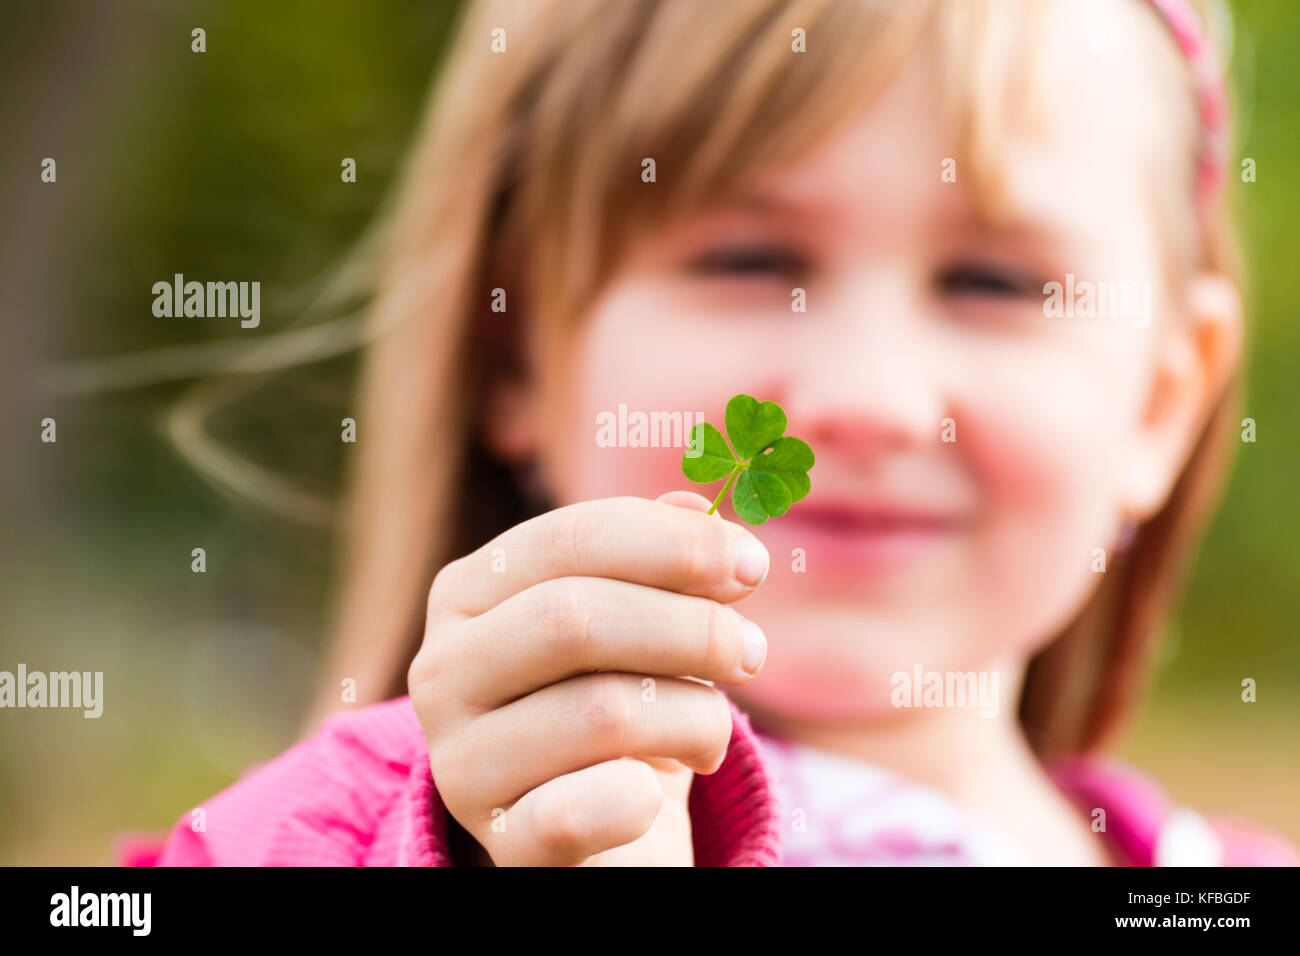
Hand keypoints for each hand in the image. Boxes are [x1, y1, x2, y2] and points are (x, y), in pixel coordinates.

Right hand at [408, 491, 769, 865]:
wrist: (597, 824)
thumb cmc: (620, 697)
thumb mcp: (638, 620)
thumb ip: (662, 557)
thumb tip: (700, 502)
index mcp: (467, 591)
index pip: (569, 537)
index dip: (671, 543)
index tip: (751, 564)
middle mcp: (443, 670)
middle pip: (574, 618)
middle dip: (690, 627)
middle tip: (752, 651)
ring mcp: (460, 760)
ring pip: (599, 713)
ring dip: (693, 717)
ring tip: (712, 731)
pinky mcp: (498, 839)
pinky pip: (571, 815)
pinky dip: (631, 800)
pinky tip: (655, 794)